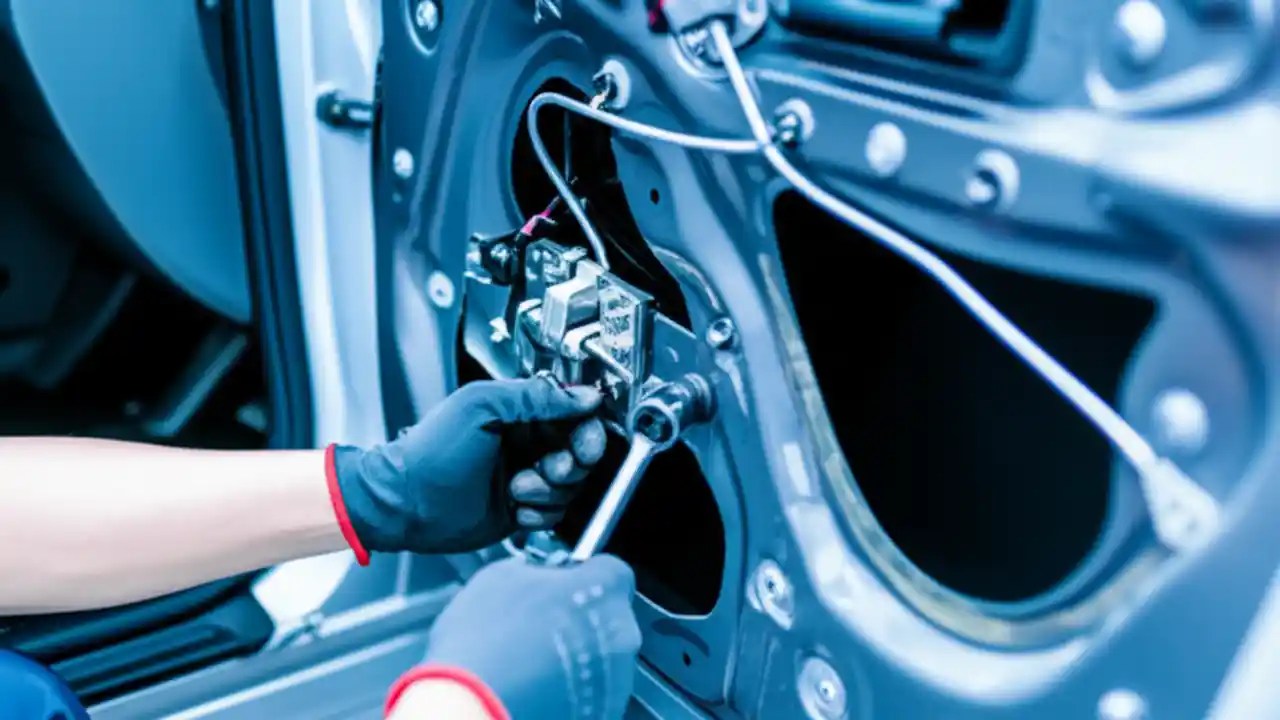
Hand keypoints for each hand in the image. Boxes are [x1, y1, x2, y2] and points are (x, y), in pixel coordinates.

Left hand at [331, 378, 606, 554]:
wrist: (407, 504)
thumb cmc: (431, 454)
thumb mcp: (481, 406)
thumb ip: (535, 396)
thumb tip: (582, 396)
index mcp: (521, 411)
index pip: (575, 415)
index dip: (587, 432)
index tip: (584, 445)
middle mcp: (528, 443)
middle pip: (580, 454)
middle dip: (568, 466)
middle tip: (547, 469)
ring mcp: (528, 476)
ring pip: (570, 487)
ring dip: (547, 492)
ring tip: (515, 489)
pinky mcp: (524, 508)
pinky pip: (555, 513)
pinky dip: (539, 514)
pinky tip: (514, 508)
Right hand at [409, 555, 640, 719]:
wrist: (474, 708)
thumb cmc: (486, 642)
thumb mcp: (500, 577)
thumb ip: (534, 569)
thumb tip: (534, 573)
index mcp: (604, 591)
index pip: (611, 570)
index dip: (582, 575)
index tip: (561, 584)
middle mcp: (622, 635)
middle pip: (608, 616)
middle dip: (580, 618)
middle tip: (539, 624)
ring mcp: (617, 680)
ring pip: (602, 657)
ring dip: (576, 655)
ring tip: (529, 661)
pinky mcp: (604, 712)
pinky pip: (592, 691)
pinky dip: (571, 689)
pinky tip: (534, 687)